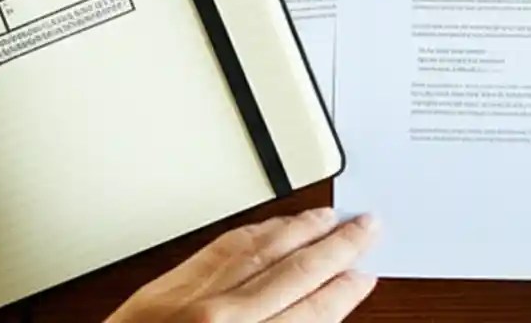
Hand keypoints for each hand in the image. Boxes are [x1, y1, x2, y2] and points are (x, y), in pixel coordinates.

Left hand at [108, 208, 379, 322]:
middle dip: (338, 246)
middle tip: (366, 226)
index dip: (344, 289)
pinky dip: (255, 231)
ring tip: (329, 217)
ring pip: (262, 249)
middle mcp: (223, 321)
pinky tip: (273, 226)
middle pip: (296, 271)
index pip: (313, 310)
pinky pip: (220, 247)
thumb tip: (317, 314)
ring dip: (302, 228)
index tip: (363, 275)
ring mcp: (191, 300)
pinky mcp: (163, 289)